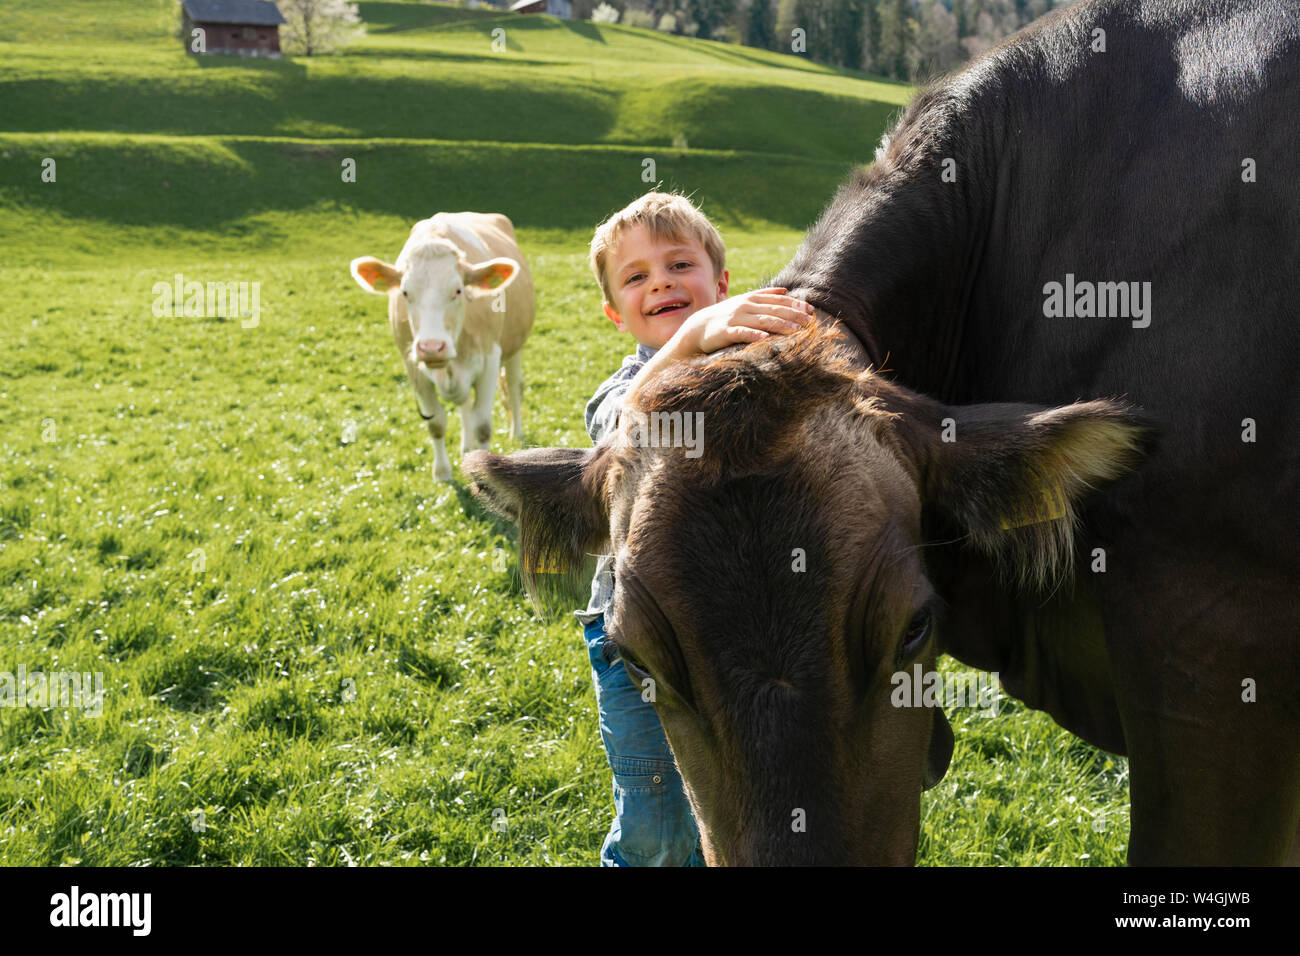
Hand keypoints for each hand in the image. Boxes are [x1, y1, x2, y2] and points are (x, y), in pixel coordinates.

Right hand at [670, 288, 815, 356]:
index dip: (795, 304)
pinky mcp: (725, 332)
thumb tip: (786, 290)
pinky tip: (765, 338)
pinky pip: (741, 333)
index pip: (778, 300)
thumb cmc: (726, 316)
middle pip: (773, 310)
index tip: (811, 310)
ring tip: (796, 330)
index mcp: (752, 299)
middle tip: (809, 322)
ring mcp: (735, 318)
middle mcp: (745, 306)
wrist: (698, 327)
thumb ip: (766, 295)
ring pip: (762, 320)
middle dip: (793, 315)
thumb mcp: (745, 302)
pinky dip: (753, 334)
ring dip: (780, 325)